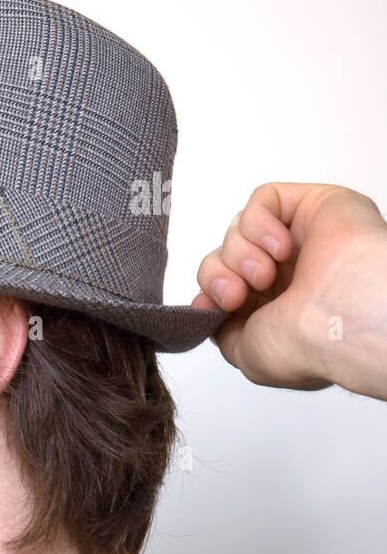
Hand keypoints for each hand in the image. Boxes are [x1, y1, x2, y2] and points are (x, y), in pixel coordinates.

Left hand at [192, 182, 386, 395]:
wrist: (342, 319)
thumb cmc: (307, 342)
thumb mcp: (249, 355)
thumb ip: (225, 333)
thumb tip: (210, 313)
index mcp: (279, 305)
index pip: (225, 283)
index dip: (211, 290)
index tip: (211, 305)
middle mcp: (291, 271)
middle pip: (224, 255)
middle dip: (219, 274)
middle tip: (235, 294)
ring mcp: (302, 238)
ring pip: (238, 229)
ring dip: (239, 253)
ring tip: (264, 274)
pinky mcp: (314, 205)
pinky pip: (263, 198)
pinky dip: (257, 222)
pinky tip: (279, 247)